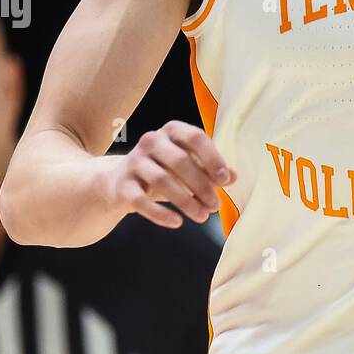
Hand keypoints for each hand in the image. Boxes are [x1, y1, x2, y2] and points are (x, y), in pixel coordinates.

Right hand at [106, 119, 236, 228]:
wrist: (120, 183)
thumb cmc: (164, 171)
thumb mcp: (189, 167)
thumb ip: (210, 170)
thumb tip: (234, 176)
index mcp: (172, 131)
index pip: (195, 137)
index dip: (212, 158)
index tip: (225, 180)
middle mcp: (151, 140)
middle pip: (180, 161)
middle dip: (201, 185)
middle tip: (215, 206)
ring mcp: (133, 161)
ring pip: (161, 180)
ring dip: (185, 201)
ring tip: (202, 216)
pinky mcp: (121, 184)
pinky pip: (140, 200)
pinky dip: (159, 213)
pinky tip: (176, 222)